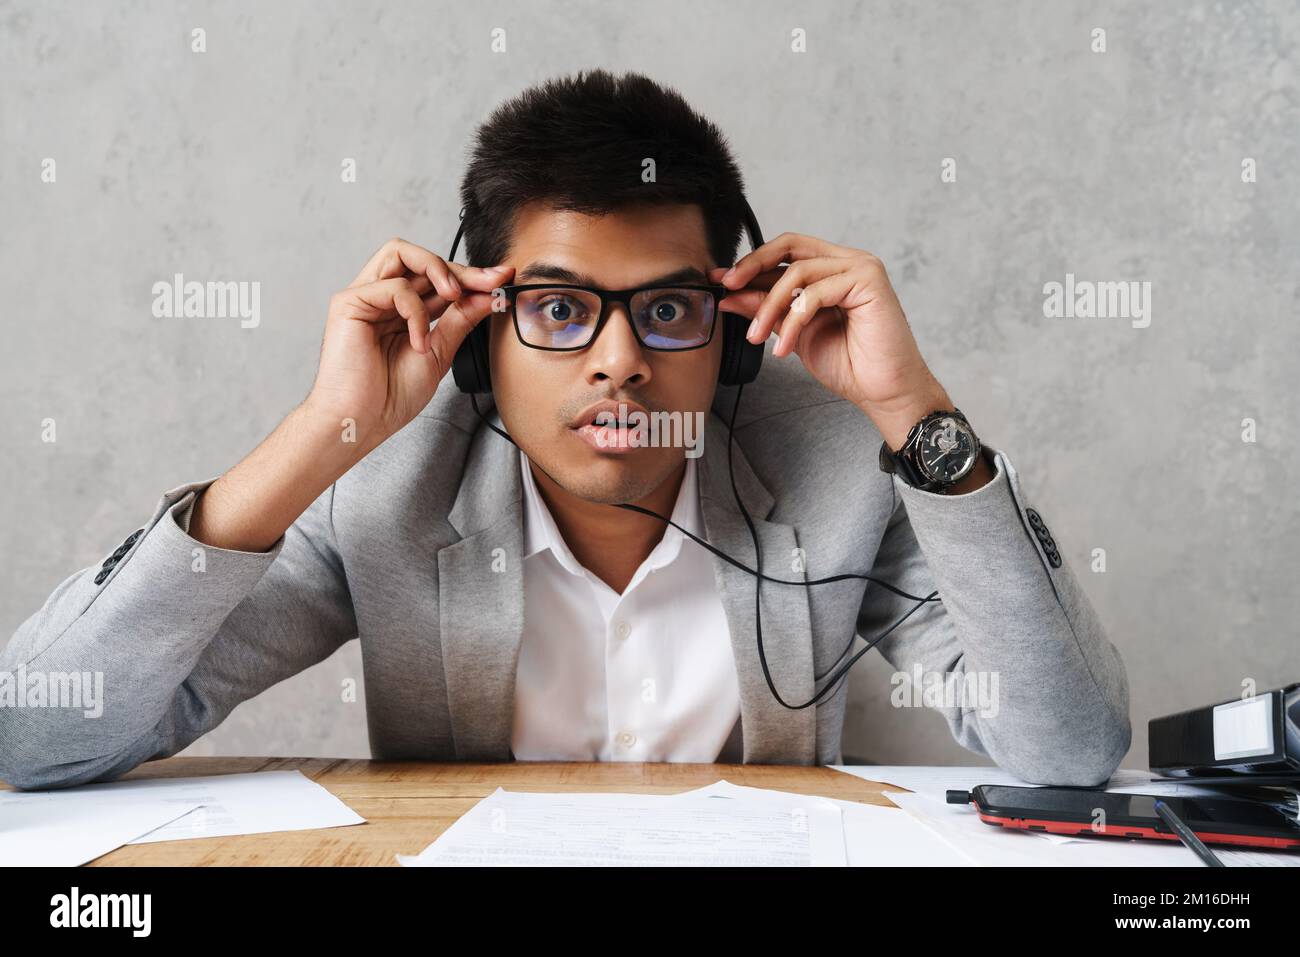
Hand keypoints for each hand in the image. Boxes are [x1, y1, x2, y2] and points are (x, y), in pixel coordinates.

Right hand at [306, 238, 512, 449]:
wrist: (362, 422)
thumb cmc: (391, 396)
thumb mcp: (440, 353)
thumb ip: (460, 320)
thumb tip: (490, 295)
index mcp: (401, 310)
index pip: (436, 278)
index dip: (470, 276)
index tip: (501, 280)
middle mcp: (381, 298)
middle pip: (421, 259)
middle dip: (461, 269)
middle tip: (491, 282)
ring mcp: (364, 297)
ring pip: (401, 253)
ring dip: (437, 269)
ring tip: (455, 297)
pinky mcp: (348, 303)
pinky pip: (394, 287)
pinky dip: (415, 311)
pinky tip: (419, 341)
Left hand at [710, 233, 949, 448]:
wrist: (883, 392)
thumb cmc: (849, 364)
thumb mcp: (793, 332)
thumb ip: (767, 309)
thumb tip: (730, 294)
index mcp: (832, 269)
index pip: (785, 254)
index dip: (750, 265)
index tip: (720, 282)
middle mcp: (847, 261)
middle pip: (789, 246)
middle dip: (753, 266)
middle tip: (728, 289)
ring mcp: (860, 267)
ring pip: (797, 273)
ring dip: (769, 308)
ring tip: (757, 338)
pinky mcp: (869, 280)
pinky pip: (815, 293)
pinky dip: (792, 321)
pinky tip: (784, 348)